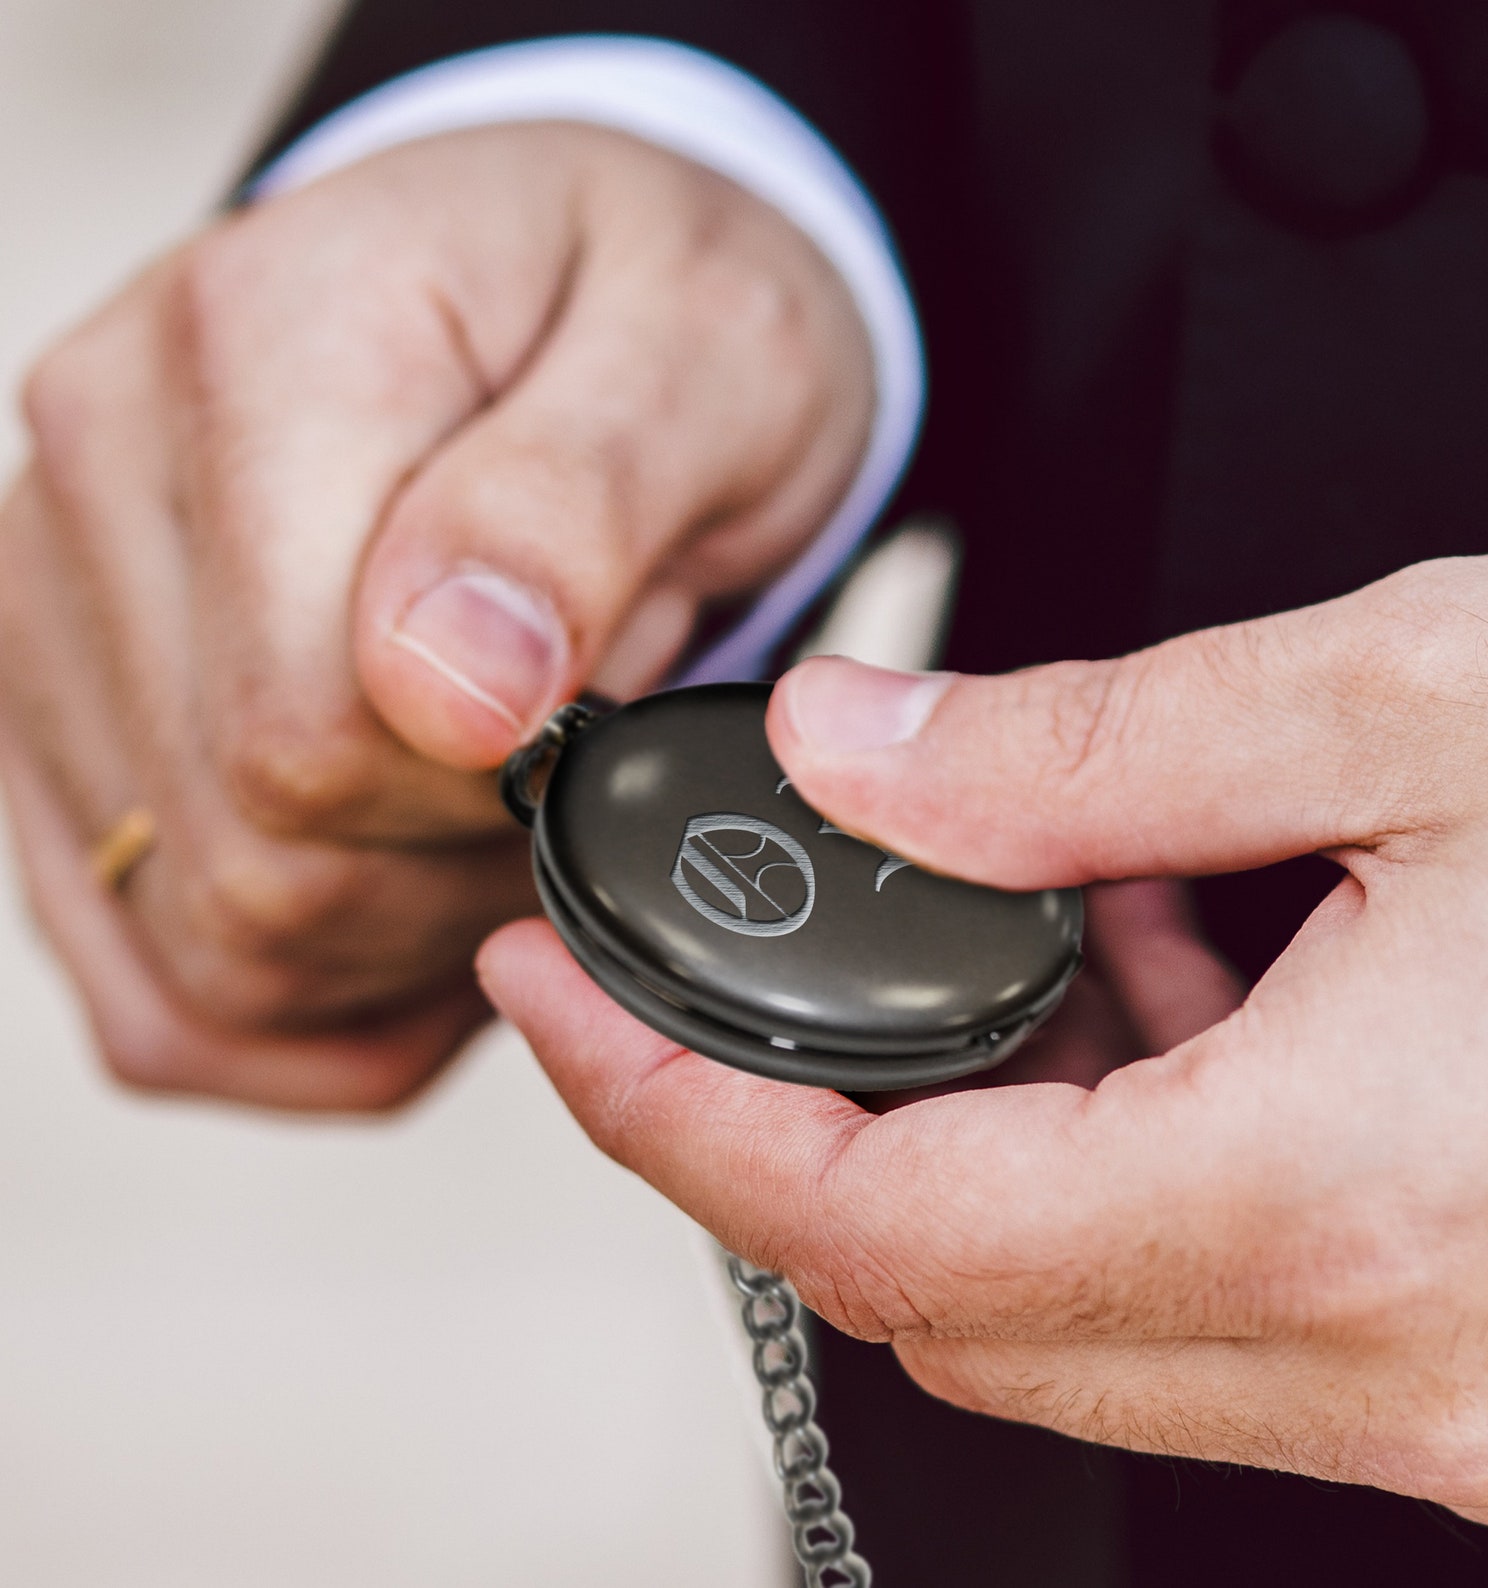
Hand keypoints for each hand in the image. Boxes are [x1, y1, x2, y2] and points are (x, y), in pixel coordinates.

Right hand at [0, 123, 870, 1108]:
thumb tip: (453, 696)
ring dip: (394, 946)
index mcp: (263, 344)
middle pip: (248, 856)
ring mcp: (55, 592)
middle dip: (454, 875)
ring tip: (499, 827)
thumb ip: (575, 507)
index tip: (596, 736)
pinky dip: (311, 1008)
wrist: (584, 282)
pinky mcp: (64, 699)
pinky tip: (417, 931)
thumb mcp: (706, 355)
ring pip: (201, 938)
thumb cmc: (659, 312)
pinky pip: (151, 976)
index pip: (314, 727)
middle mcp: (105, 462)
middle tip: (565, 779)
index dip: (494, 801)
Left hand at [480, 551, 1487, 1528]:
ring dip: (984, 1136)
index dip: (668, 1117)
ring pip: (1073, 1309)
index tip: (557, 1008)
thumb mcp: (1412, 696)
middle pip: (947, 1294)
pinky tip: (1169, 994)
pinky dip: (1123, 1158)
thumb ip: (1079, 746)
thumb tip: (856, 748)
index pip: (874, 1227)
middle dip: (799, 1131)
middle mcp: (1404, 1357)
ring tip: (1027, 928)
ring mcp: (1462, 1396)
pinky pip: (1209, 1300)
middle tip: (749, 964)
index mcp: (1349, 1198)